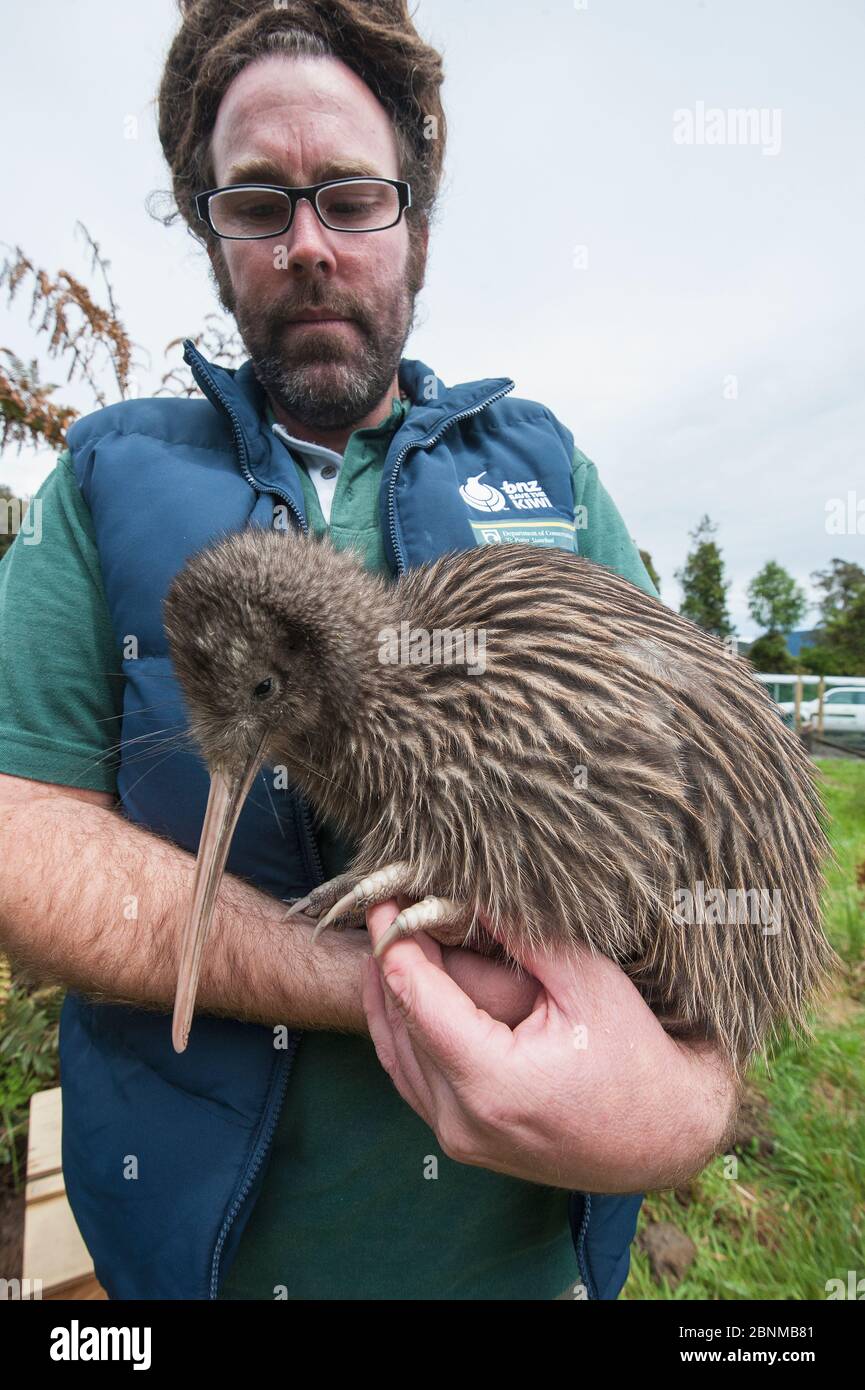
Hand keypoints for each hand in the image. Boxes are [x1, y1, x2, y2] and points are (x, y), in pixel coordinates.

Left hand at [362, 899, 736, 1192]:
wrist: (665, 1137)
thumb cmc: (638, 1057)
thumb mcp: (587, 983)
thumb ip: (522, 935)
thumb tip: (466, 890)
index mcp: (491, 1082)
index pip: (414, 996)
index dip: (393, 939)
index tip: (383, 895)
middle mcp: (462, 1120)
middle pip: (399, 1022)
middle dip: (392, 959)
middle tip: (391, 904)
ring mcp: (458, 1139)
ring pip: (395, 1053)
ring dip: (391, 994)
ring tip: (395, 936)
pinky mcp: (462, 1142)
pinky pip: (413, 1078)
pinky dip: (404, 1031)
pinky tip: (407, 989)